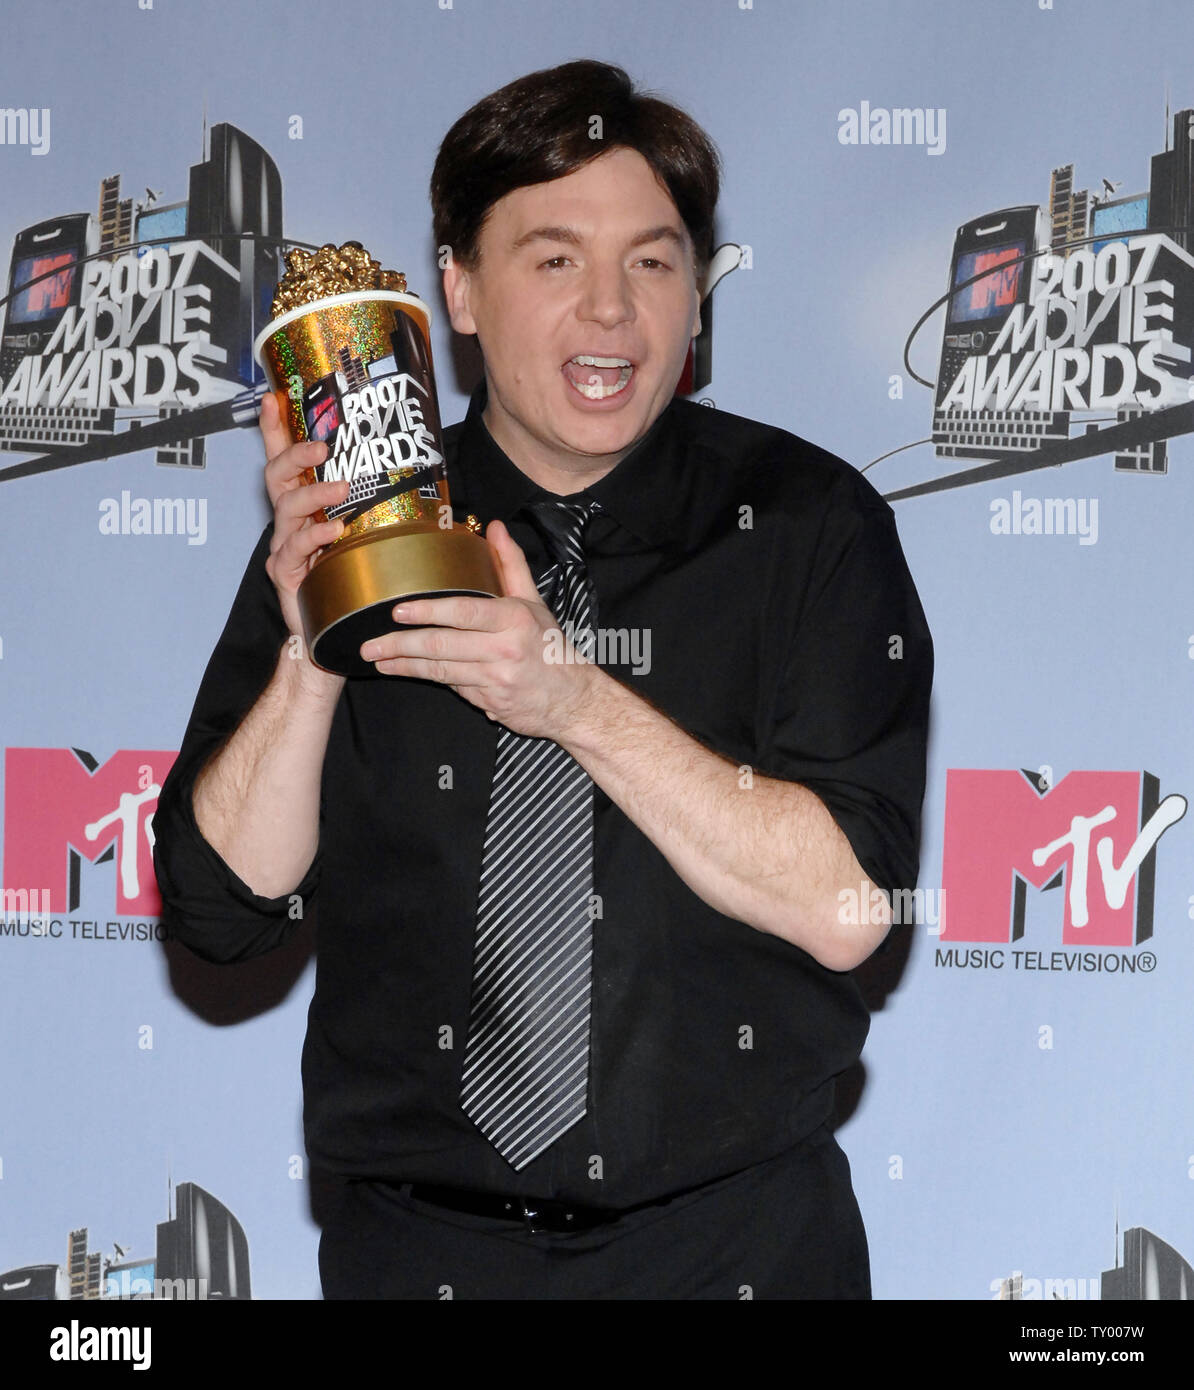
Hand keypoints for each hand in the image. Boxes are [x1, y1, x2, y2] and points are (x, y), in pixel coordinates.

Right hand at [259, 392, 348, 692]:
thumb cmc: (354, 581)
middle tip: (320, 446)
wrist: (334, 635)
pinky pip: (293, 550)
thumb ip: (375, 506)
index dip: (275, 429)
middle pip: (277, 476)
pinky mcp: (286, 574)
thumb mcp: (367, 535)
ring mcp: (285, 547)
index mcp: (305, 506)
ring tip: (341, 489)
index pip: (286, 461)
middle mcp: (290, 522)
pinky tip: (333, 531)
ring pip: (286, 509)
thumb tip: (414, 471)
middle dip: (294, 454)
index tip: (272, 397)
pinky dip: (314, 538)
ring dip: (313, 494)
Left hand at [359, 520, 598, 740]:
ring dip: (405, 665)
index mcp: (514, 620)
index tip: (398, 611)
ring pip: (440, 671)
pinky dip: (426, 678)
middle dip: (402, 645)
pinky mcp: (489, 703)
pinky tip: (404, 671)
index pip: (464, 613)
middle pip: (443, 646)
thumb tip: (494, 526)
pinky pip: (452, 687)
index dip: (428, 611)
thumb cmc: (550, 647)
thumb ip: (510, 564)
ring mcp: (495, 680)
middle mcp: (504, 650)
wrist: (572, 700)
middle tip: (371, 644)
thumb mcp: (535, 603)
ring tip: (377, 658)